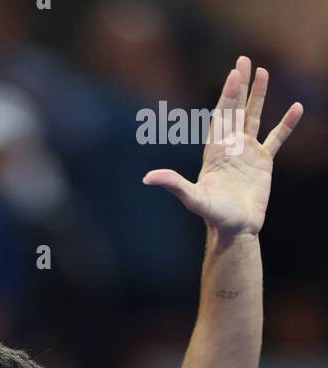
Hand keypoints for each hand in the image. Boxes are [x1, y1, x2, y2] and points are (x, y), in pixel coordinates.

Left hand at [143, 56, 302, 235]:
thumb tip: (147, 178)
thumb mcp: (193, 198)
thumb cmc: (214, 215)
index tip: (234, 73)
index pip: (222, 115)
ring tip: (264, 72)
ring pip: (255, 117)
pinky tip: (297, 109)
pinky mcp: (264, 163)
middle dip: (240, 85)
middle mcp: (231, 147)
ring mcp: (248, 153)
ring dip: (259, 95)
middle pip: (236, 109)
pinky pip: (277, 138)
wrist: (234, 229)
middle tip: (244, 60)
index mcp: (216, 150)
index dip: (228, 94)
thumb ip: (173, 184)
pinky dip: (287, 125)